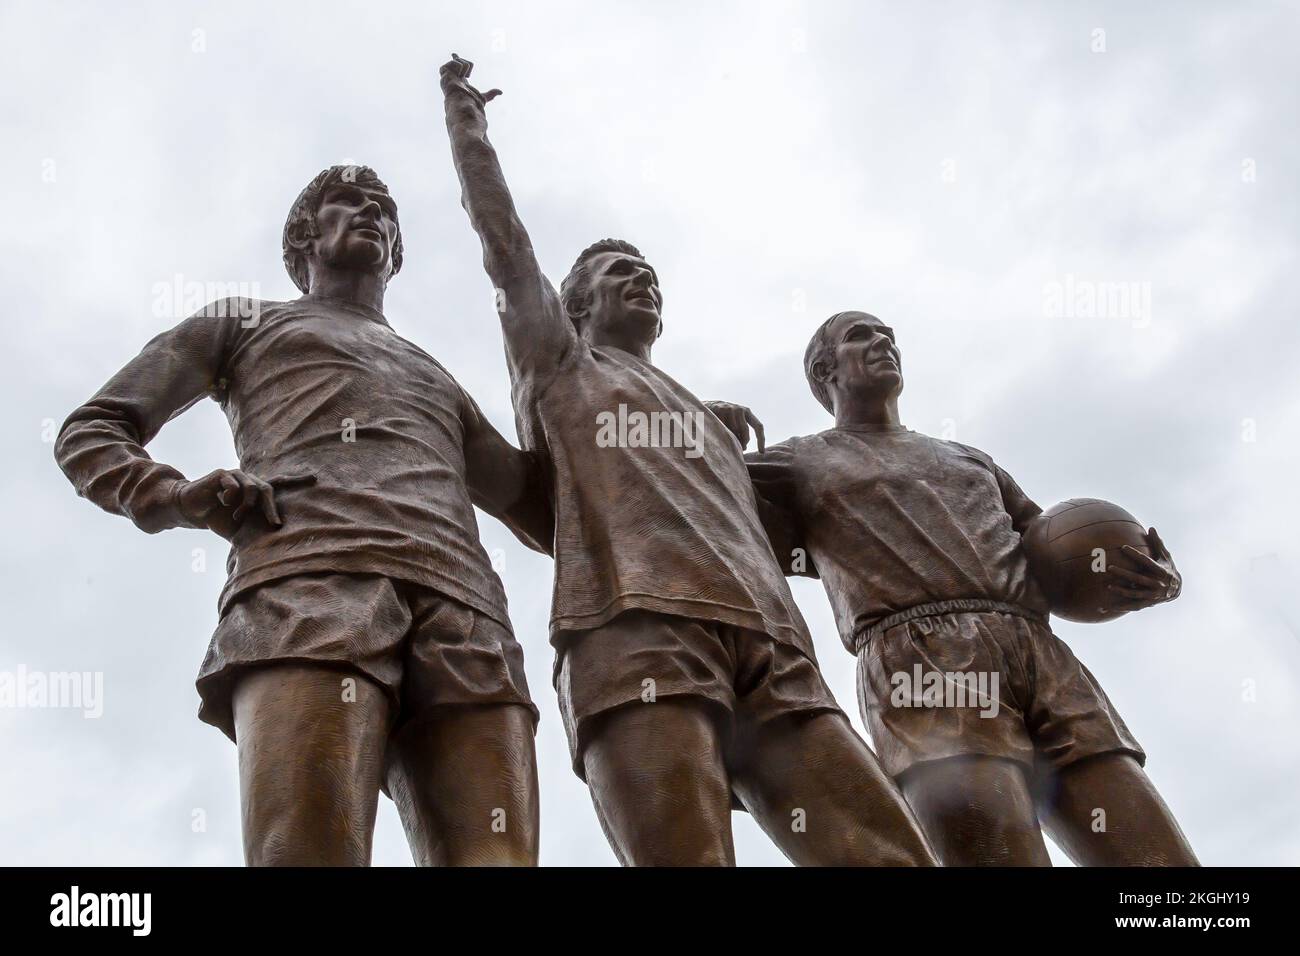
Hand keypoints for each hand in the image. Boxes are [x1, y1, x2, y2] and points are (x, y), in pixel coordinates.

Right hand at [176, 469, 314, 539]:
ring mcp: (237, 475)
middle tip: (275, 525)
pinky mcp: (222, 474)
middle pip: (269, 489)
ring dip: (247, 506)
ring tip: (238, 517)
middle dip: (272, 508)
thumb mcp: (240, 528)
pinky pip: (233, 484)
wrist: (192, 509)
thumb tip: (274, 550)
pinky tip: (223, 502)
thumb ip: (255, 532)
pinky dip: (231, 496)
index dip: (297, 480)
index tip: (315, 478)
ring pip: (252, 487)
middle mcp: (250, 480)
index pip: (280, 483)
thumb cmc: (219, 518)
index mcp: (256, 491)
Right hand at [439, 53, 501, 108]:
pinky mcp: (444, 71)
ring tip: (463, 78)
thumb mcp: (483, 97)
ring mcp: (447, 74)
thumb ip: (491, 94)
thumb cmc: (471, 103)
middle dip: (467, 66)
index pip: (458, 68)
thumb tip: (501, 92)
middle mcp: (452, 76)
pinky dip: (461, 68)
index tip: (453, 54)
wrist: (463, 103)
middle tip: (467, 77)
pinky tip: (458, 76)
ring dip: (466, 69)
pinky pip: (456, 62)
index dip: (456, 60)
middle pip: (460, 60)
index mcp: (459, 81)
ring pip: (460, 60)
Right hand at [705, 401, 765, 452]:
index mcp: (747, 412)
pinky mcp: (719, 410)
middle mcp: (739, 409)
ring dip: (731, 439)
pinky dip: (722, 435)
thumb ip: (741, 433)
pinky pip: (723, 428)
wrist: (706, 407)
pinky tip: (717, 435)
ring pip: (733, 430)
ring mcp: (729, 409)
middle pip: (745, 431)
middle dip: (742, 442)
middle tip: (738, 449)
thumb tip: (744, 448)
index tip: (761, 452)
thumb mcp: (735, 422)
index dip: (761, 440)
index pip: (758, 426)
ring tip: (726, 441)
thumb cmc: (723, 419)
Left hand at [1104, 527, 1181, 611]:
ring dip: (1121, 591)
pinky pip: (1133, 606)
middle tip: (1110, 567)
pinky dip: (1122, 607)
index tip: (1122, 547)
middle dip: (1124, 573)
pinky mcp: (1148, 603)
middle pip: (1137, 578)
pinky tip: (1108, 608)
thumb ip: (1157, 543)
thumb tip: (1151, 528)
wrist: (1177, 589)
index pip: (1145, 561)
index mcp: (1160, 571)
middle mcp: (1157, 583)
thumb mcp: (1166, 556)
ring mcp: (1153, 595)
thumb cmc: (1168, 568)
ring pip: (1135, 593)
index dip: (1134, 554)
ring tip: (1108, 587)